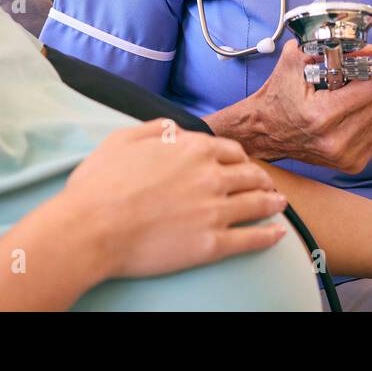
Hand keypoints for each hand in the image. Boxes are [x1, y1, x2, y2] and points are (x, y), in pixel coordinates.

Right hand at [63, 119, 290, 279]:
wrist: (92, 228)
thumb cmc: (100, 185)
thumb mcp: (122, 139)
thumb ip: (153, 128)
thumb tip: (173, 126)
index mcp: (191, 149)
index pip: (230, 149)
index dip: (239, 157)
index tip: (241, 164)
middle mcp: (210, 176)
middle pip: (250, 174)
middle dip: (261, 178)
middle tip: (266, 184)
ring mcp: (215, 211)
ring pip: (257, 203)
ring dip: (272, 202)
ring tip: (280, 204)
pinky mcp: (212, 245)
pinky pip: (251, 239)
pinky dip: (269, 236)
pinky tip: (278, 235)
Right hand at [207, 39, 371, 173]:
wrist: (263, 131)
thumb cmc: (277, 98)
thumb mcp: (296, 63)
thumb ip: (331, 50)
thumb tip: (368, 50)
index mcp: (321, 115)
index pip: (371, 89)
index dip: (365, 74)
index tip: (354, 73)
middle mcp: (334, 140)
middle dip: (369, 88)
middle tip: (350, 85)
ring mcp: (344, 156)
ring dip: (371, 105)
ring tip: (349, 101)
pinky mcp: (350, 164)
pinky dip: (370, 121)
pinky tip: (351, 116)